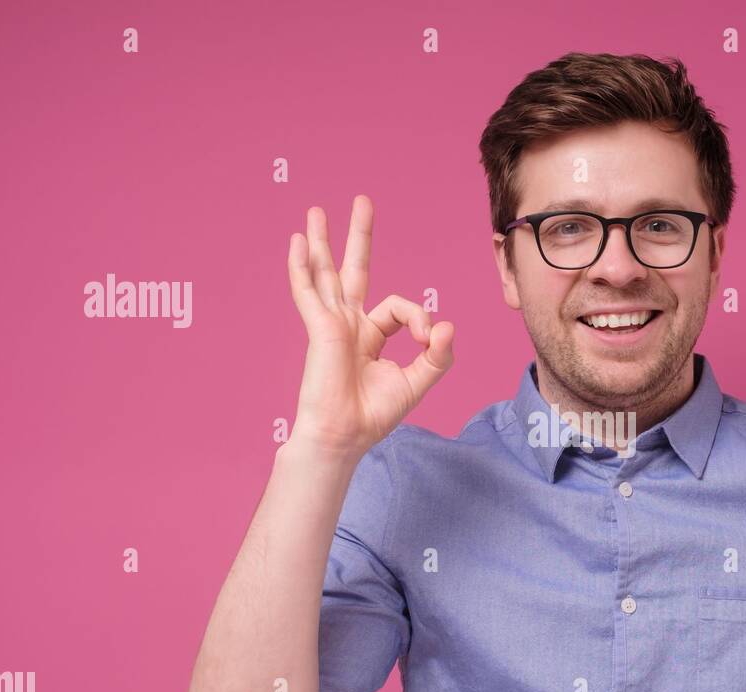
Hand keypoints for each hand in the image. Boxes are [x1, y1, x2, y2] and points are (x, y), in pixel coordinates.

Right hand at [286, 195, 454, 461]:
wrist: (344, 435)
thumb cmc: (373, 415)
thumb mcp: (416, 382)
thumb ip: (436, 355)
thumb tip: (448, 326)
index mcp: (370, 336)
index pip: (398, 308)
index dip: (419, 318)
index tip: (429, 340)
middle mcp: (348, 324)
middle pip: (353, 270)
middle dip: (358, 236)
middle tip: (363, 202)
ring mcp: (331, 323)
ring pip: (325, 273)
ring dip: (320, 241)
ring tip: (316, 211)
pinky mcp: (320, 328)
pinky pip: (308, 291)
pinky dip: (302, 266)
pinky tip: (297, 241)